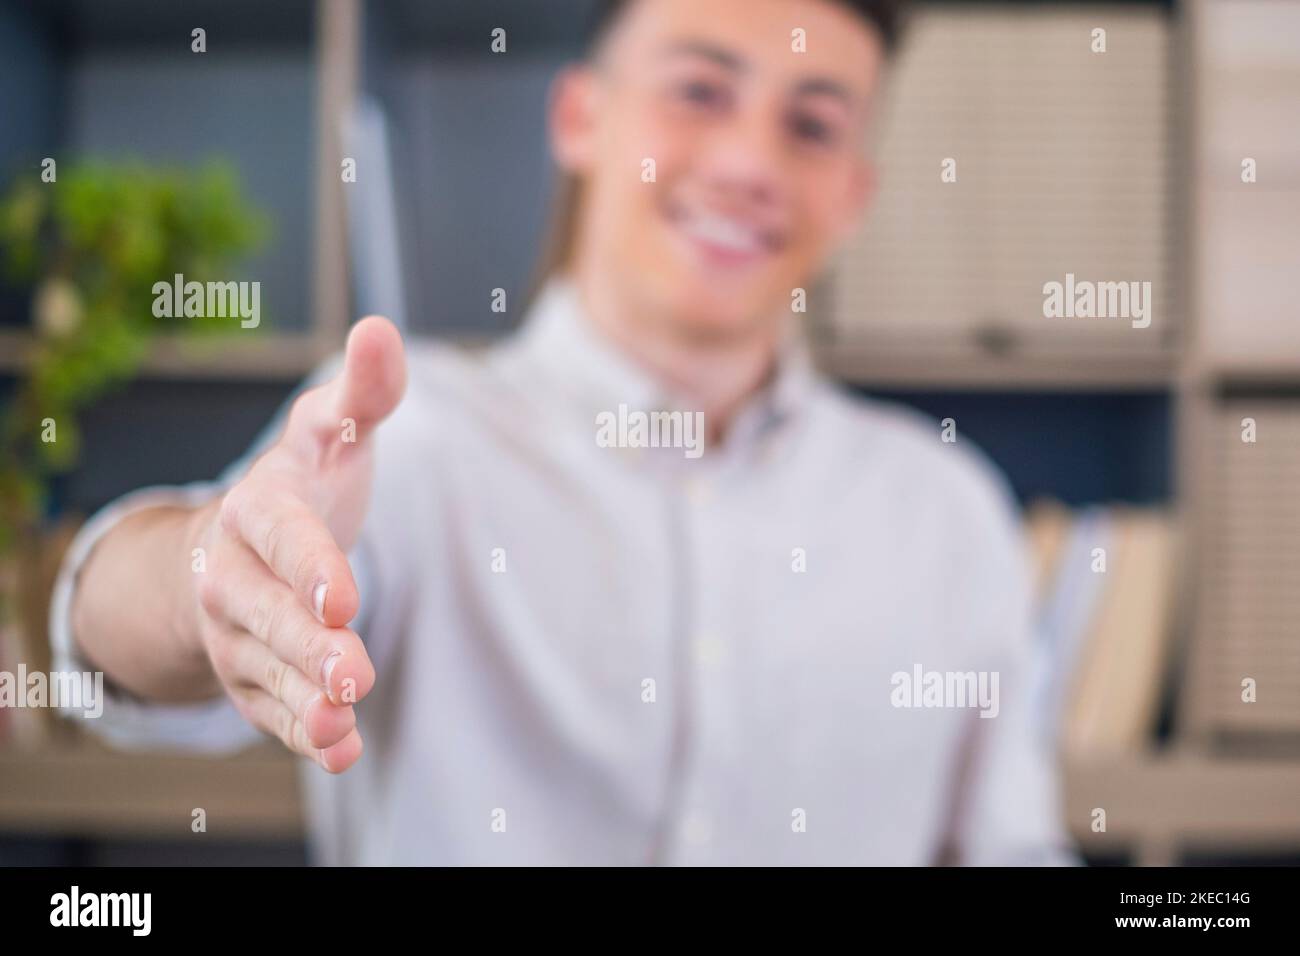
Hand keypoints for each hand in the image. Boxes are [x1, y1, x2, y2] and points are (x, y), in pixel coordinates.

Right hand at [189, 316, 406, 771]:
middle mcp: (234, 578)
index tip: (343, 597)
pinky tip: (341, 752)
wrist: (241, 547)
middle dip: (305, 645)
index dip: (308, 567)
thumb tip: (382, 329)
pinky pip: (273, 713)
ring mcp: (239, 634)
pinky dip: (303, 736)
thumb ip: (363, 393)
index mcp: (256, 512)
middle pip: (265, 616)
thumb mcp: (331, 433)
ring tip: (342, 724)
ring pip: (267, 672)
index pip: (280, 539)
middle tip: (354, 673)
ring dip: (303, 701)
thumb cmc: (304, 483)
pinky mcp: (254, 679)